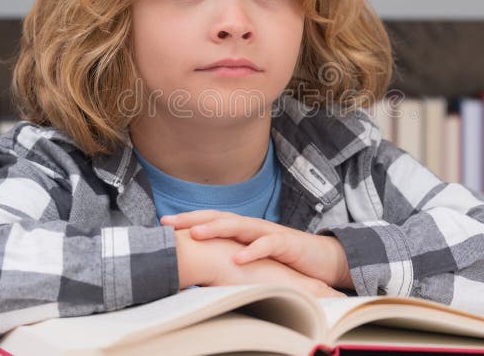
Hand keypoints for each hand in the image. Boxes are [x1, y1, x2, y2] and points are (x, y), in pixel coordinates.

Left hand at [174, 229, 344, 297]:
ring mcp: (268, 232)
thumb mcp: (251, 257)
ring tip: (196, 234)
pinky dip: (252, 251)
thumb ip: (230, 256)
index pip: (211, 219)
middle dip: (193, 218)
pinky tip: (237, 258)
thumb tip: (200, 268)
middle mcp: (252, 226)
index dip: (188, 219)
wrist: (320, 258)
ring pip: (240, 225)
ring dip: (217, 228)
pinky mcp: (285, 243)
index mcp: (242, 229)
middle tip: (169, 222)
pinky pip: (267, 245)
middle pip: (220, 217)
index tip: (163, 223)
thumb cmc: (282, 259)